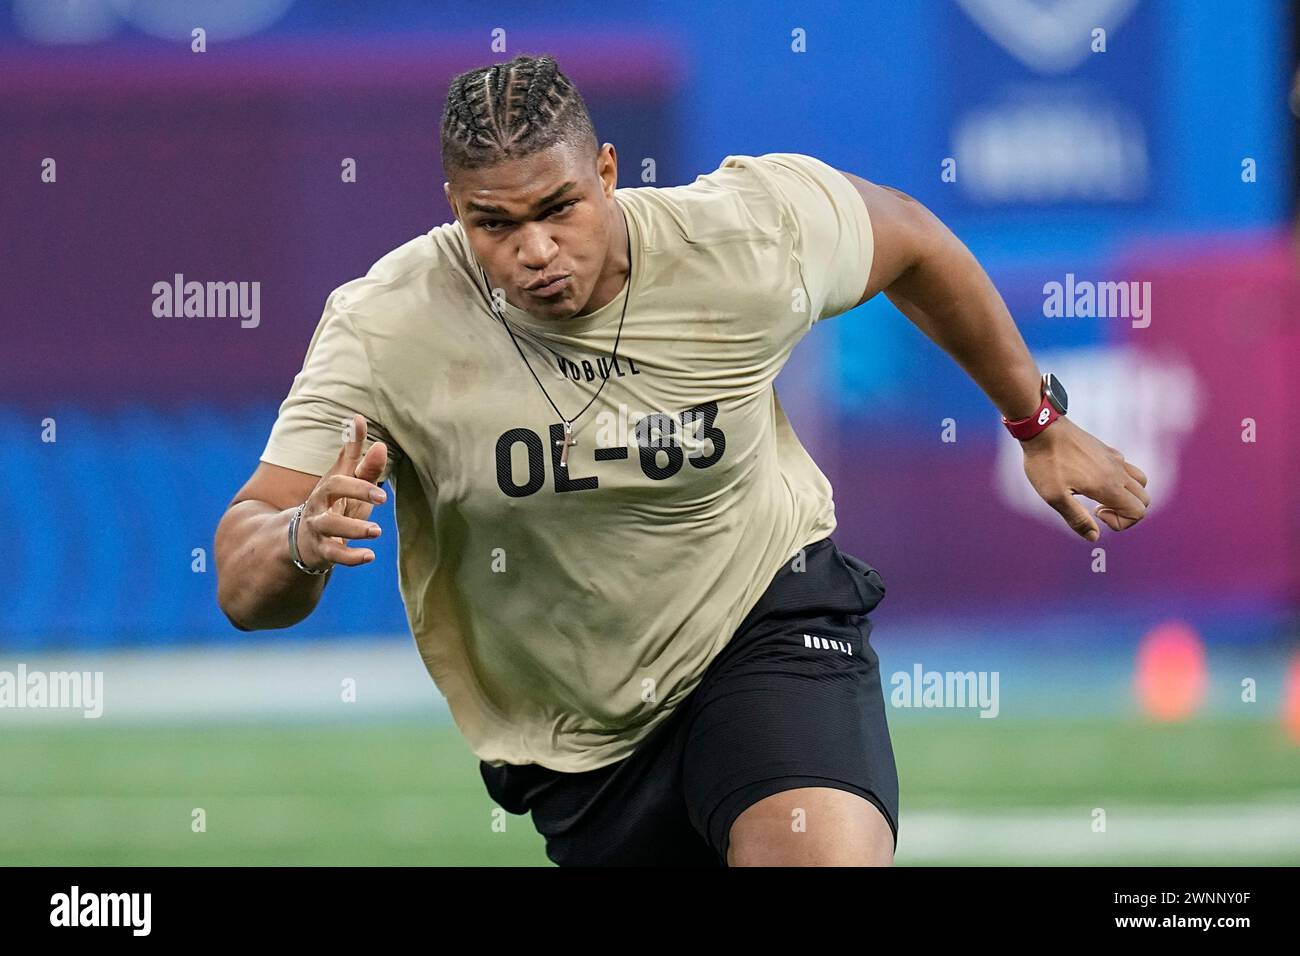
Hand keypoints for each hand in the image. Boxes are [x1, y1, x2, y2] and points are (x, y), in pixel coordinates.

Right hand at [295, 413, 389, 569]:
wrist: (301, 540)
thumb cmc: (334, 506)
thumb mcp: (348, 485)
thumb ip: (360, 460)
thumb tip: (360, 420)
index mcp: (328, 487)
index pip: (340, 472)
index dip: (359, 471)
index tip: (382, 463)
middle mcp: (319, 504)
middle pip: (331, 490)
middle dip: (357, 491)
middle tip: (382, 497)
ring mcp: (318, 528)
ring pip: (331, 526)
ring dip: (354, 528)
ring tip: (377, 531)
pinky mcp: (321, 552)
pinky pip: (334, 555)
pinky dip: (351, 557)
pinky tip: (369, 556)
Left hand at [1020, 416, 1149, 541]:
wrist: (1041, 427)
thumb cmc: (1045, 463)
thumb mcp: (1054, 497)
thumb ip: (1076, 519)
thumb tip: (1094, 537)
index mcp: (1108, 486)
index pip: (1139, 512)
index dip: (1122, 522)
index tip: (1096, 514)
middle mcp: (1118, 472)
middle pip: (1144, 500)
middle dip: (1127, 512)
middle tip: (1097, 509)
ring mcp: (1115, 459)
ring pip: (1141, 482)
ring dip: (1127, 495)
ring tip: (1099, 496)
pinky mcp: (1108, 450)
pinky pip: (1128, 468)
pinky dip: (1121, 480)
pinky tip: (1093, 478)